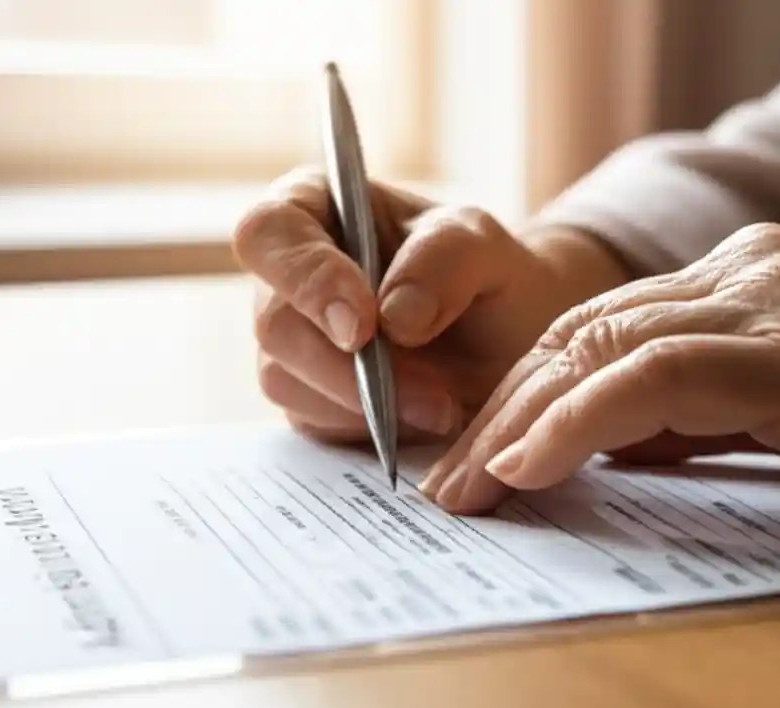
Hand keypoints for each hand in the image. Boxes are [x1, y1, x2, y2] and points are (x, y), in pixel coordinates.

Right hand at [234, 168, 627, 442]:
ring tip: (443, 405)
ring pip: (286, 380)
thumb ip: (445, 259)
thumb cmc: (488, 274)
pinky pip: (313, 422)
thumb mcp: (485, 246)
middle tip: (429, 391)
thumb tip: (392, 315)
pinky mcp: (307, 399)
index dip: (305, 278)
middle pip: (273, 322)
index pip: (269, 232)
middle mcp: (287, 276)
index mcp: (312, 207)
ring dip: (365, 402)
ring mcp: (292, 341)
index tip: (364, 324)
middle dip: (347, 365)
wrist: (510, 342)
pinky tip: (420, 418)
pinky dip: (367, 428)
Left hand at [423, 222, 779, 539]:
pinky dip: (582, 422)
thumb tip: (614, 444)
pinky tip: (530, 465)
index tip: (480, 461)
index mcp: (745, 285)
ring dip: (520, 422)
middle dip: (502, 412)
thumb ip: (707, 413)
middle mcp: (749, 274)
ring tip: (469, 488)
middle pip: (583, 334)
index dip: (527, 397)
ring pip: (605, 346)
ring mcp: (776, 301)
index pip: (602, 332)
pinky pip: (661, 376)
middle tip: (447, 484)